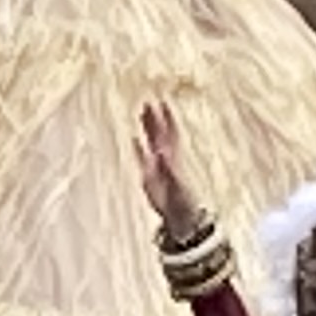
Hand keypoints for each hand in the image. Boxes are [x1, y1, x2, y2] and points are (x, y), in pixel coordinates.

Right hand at [134, 101, 200, 236]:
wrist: (178, 213)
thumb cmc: (182, 200)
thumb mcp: (176, 183)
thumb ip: (168, 168)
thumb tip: (161, 153)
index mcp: (174, 157)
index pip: (171, 133)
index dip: (168, 119)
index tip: (164, 103)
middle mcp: (166, 158)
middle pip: (160, 133)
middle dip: (155, 118)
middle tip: (149, 102)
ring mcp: (157, 165)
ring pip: (151, 142)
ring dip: (147, 128)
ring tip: (142, 112)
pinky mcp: (149, 175)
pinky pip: (142, 158)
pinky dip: (138, 148)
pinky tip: (134, 139)